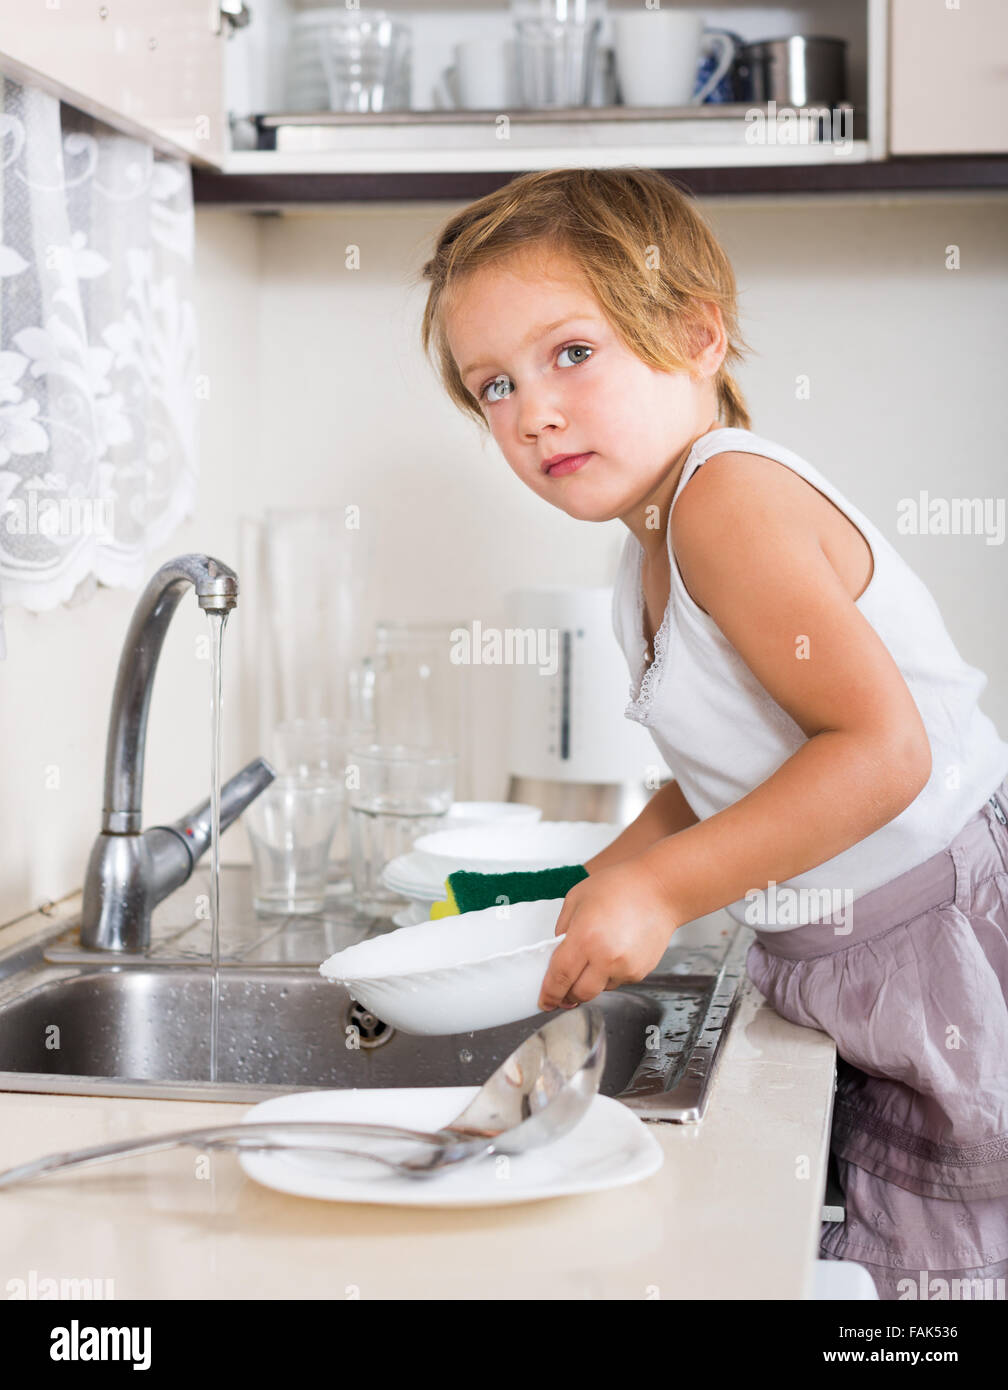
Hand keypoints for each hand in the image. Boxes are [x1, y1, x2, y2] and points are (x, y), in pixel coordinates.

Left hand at [537, 858, 680, 1012]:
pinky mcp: (640, 971)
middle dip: (568, 994)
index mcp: (585, 938)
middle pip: (579, 993)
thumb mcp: (576, 898)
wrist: (659, 889)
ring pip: (599, 989)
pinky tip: (615, 951)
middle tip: (564, 986)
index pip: (559, 977)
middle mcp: (606, 958)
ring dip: (591, 981)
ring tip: (597, 953)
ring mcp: (625, 967)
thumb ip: (561, 929)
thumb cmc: (620, 886)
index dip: (549, 994)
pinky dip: (610, 973)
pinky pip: (617, 981)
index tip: (545, 1002)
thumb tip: (556, 952)